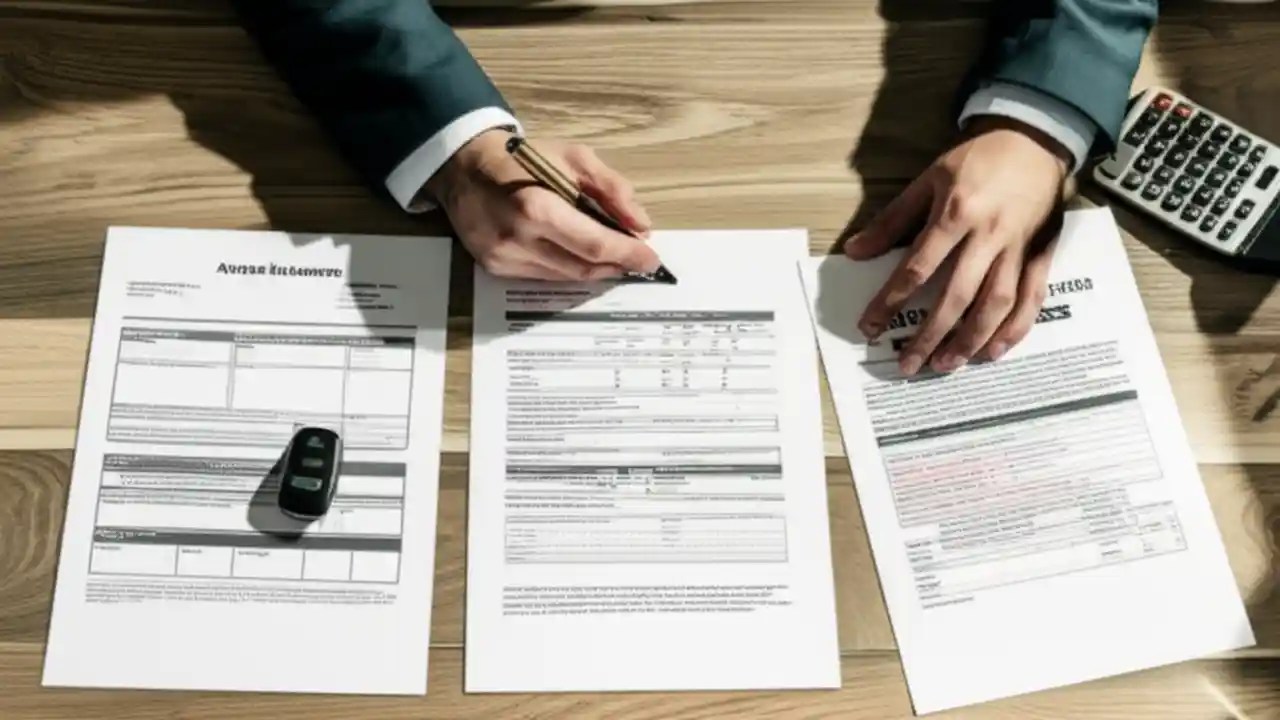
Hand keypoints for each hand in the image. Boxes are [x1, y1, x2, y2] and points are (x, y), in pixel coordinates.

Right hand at [426, 129, 657, 280]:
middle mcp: (519, 240)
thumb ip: (612, 190)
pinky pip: (544, 277)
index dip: (628, 255)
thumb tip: (641, 227)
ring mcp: (504, 258)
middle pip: (583, 267)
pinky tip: (579, 255)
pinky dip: (568, 268)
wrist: (465, 167)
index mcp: (538, 208)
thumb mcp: (573, 158)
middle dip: (616, 265)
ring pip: (566, 277)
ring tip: (614, 257)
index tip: (652, 259)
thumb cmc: (524, 158)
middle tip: (638, 259)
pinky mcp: (495, 268)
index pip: (595, 244)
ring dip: (595, 270)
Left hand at [845, 116, 1070, 374]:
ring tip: (946, 365)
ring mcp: (1018, 248)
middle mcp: (988, 236)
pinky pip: (1030, 298)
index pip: (916, 268)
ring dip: (971, 340)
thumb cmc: (977, 160)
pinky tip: (993, 351)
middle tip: (909, 365)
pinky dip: (1014, 329)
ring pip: (996, 304)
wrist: (1035, 139)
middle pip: (956, 296)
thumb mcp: (928, 180)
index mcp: (955, 214)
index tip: (870, 327)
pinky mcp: (1042, 255)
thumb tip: (855, 252)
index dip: (890, 301)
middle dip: (930, 335)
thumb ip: (891, 221)